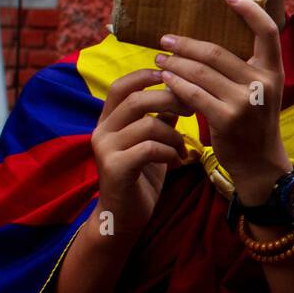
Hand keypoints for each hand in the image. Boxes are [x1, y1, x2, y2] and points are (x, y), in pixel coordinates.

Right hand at [92, 68, 191, 235]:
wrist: (123, 216)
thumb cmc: (140, 177)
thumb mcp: (151, 143)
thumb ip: (160, 119)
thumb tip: (178, 93)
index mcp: (108, 121)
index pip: (120, 86)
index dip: (145, 76)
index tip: (172, 76)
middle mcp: (101, 131)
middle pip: (136, 99)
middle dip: (169, 99)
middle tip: (192, 108)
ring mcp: (106, 150)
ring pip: (147, 124)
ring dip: (174, 134)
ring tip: (183, 148)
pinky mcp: (115, 168)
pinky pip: (150, 149)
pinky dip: (170, 152)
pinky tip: (176, 162)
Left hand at [154, 0, 289, 204]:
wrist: (259, 163)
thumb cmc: (254, 123)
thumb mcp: (261, 92)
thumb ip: (245, 67)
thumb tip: (209, 40)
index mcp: (274, 71)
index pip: (268, 31)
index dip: (249, 10)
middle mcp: (263, 83)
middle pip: (217, 52)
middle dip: (186, 43)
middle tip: (166, 39)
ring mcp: (246, 102)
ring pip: (200, 72)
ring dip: (175, 63)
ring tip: (160, 58)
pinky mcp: (227, 119)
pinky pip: (193, 94)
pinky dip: (176, 84)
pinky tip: (165, 79)